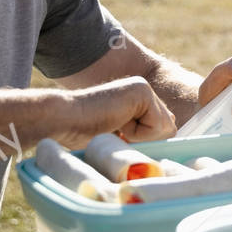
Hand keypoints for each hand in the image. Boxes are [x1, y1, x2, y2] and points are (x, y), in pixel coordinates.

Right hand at [61, 76, 176, 145]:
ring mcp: (144, 88)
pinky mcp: (143, 91)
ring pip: (165, 128)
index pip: (162, 127)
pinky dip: (137, 134)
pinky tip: (116, 122)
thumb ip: (141, 134)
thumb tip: (168, 140)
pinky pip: (156, 126)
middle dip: (146, 140)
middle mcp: (144, 90)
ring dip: (140, 138)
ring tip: (115, 127)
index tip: (121, 138)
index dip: (146, 142)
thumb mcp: (119, 136)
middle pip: (168, 128)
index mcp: (138, 99)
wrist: (63, 120)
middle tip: (117, 132)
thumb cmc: (83, 133)